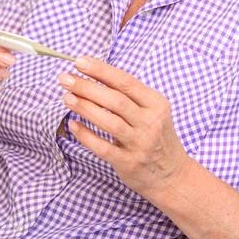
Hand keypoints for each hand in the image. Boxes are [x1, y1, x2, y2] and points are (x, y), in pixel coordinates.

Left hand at [57, 55, 193, 198]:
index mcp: (156, 104)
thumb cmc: (156, 138)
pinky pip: (103, 147)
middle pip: (115, 100)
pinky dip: (86, 135)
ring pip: (109, 121)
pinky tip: (73, 125)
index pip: (126, 82)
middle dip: (87, 87)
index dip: (101, 70)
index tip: (79, 62)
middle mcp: (150, 122)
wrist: (173, 176)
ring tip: (66, 97)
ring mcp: (140, 144)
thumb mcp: (152, 112)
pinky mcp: (129, 163)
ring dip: (84, 107)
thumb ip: (128, 97)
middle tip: (65, 78)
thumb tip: (93, 76)